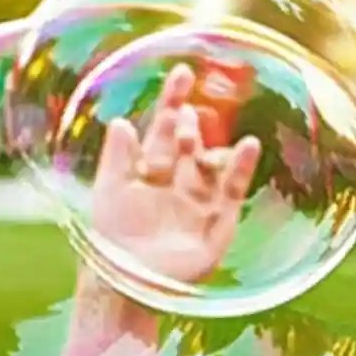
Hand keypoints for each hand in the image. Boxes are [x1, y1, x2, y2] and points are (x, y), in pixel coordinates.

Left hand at [91, 64, 261, 283]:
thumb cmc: (109, 239)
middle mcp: (176, 183)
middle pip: (187, 144)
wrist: (127, 282)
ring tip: (200, 132)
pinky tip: (246, 145)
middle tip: (186, 109)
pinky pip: (232, 191)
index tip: (182, 74)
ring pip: (209, 165)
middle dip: (188, 124)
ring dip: (208, 146)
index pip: (163, 130)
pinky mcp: (217, 222)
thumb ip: (116, 158)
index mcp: (147, 172)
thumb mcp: (109, 192)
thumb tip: (121, 121)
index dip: (171, 104)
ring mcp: (198, 202)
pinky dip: (240, 168)